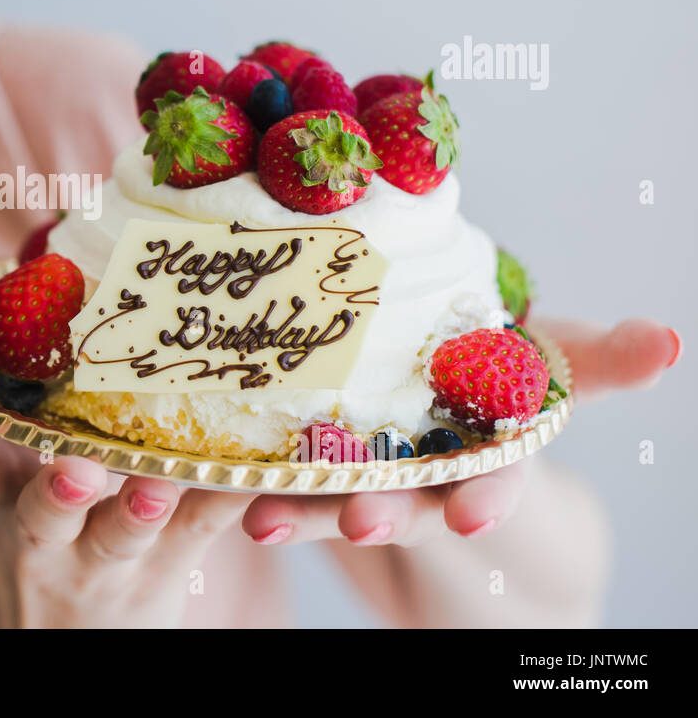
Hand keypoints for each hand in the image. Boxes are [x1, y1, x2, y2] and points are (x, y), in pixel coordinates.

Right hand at [0, 394, 251, 626]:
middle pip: (47, 518)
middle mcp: (53, 541)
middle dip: (58, 491)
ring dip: (138, 512)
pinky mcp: (169, 568)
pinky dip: (226, 499)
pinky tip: (250, 473)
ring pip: (122, 537)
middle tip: (74, 470)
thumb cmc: (48, 555)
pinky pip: (199, 531)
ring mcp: (111, 562)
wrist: (79, 652)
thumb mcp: (4, 507)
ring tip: (155, 491)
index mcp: (9, 510)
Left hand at [239, 318, 682, 547]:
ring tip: (258, 519)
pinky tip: (213, 488)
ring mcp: (368, 472)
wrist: (421, 386)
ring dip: (300, 511)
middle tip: (359, 521)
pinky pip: (278, 474)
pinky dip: (248, 481)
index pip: (493, 478)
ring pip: (332, 497)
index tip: (468, 519)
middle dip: (385, 512)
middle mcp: (428, 471)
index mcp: (482, 445)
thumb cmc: (490, 369)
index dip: (483, 498)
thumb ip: (596, 356)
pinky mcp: (309, 463)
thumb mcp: (545, 358)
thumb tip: (671, 343)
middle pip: (404, 501)